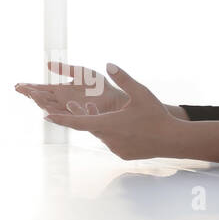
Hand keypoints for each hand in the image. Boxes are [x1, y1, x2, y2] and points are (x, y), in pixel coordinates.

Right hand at [14, 61, 128, 114]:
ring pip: (49, 107)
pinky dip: (53, 112)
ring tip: (31, 94)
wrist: (114, 97)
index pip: (42, 89)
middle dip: (30, 94)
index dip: (29, 87)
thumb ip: (65, 69)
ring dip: (39, 101)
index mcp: (61, 91)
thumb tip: (48, 64)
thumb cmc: (99, 85)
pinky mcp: (76, 115)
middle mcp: (62, 101)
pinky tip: (46, 109)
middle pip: (41, 98)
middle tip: (19, 88)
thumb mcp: (80, 72)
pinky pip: (63, 115)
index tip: (18, 84)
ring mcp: (68, 109)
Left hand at [42, 63, 182, 159]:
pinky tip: (127, 127)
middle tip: (77, 102)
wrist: (173, 140)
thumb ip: (123, 78)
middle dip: (84, 114)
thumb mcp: (140, 93)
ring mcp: (115, 149)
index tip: (45, 116)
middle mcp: (108, 139)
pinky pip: (112, 142)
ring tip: (111, 112)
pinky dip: (113, 133)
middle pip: (89, 125)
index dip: (60, 118)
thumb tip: (109, 64)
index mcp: (107, 124)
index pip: (77, 122)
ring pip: (101, 133)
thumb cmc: (156, 115)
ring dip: (101, 122)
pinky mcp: (122, 155)